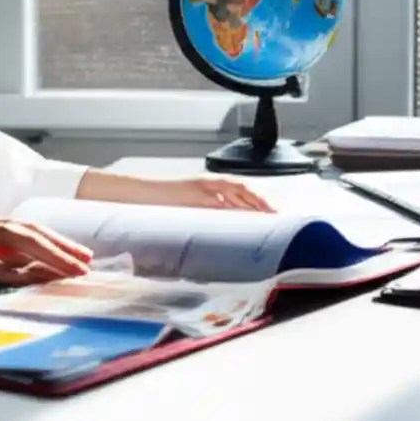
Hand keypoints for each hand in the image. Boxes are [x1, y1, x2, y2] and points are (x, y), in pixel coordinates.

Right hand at [0, 215, 93, 285]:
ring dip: (44, 253)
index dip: (55, 239)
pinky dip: (4, 270)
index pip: (25, 227)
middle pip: (26, 229)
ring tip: (68, 270)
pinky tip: (25, 280)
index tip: (81, 254)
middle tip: (87, 263)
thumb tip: (12, 273)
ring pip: (12, 238)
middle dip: (60, 246)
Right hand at [75, 170, 275, 211]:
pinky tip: (245, 207)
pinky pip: (222, 190)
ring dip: (253, 200)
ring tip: (267, 213)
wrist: (141, 197)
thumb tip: (226, 235)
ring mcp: (205, 185)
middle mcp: (211, 187)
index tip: (272, 220)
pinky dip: (235, 198)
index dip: (257, 207)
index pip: (240, 198)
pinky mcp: (197, 186)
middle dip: (261, 204)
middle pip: (243, 192)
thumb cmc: (162, 210)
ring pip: (237, 189)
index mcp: (210, 194)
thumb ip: (207, 222)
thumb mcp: (191, 218)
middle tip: (277, 217)